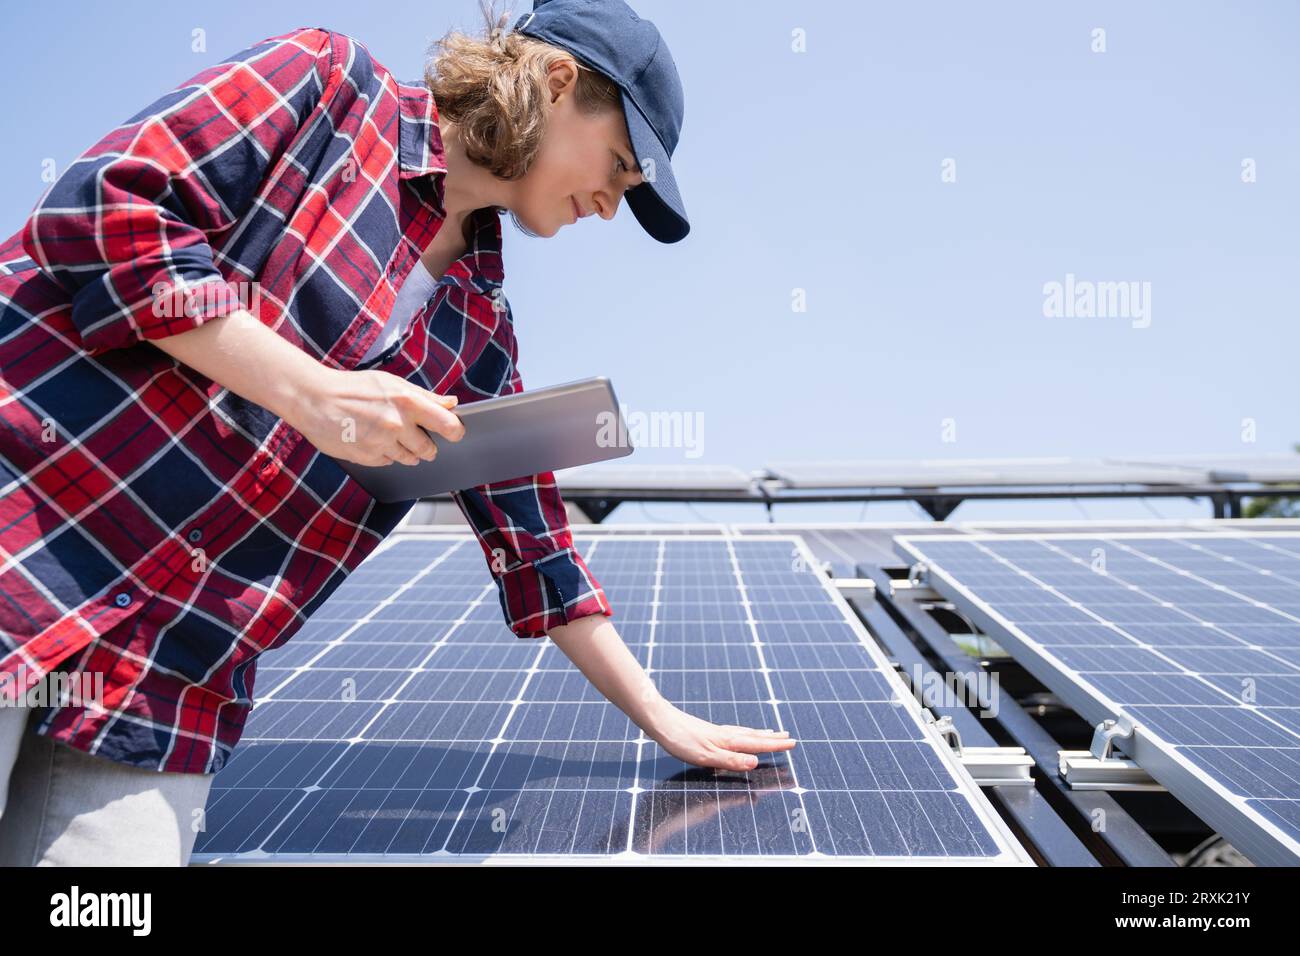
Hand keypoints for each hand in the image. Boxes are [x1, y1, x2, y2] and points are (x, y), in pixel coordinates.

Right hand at [287, 366, 464, 465]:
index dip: (455, 431)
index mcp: (407, 402)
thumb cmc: (354, 387)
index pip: (448, 425)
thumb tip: (452, 404)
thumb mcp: (392, 383)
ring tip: (388, 434)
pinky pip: (387, 462)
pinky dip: (384, 454)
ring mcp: (382, 443)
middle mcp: (397, 424)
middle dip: (427, 446)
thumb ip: (425, 396)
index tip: (454, 433)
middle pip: (429, 449)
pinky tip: (372, 439)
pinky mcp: (367, 457)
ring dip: (405, 451)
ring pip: (409, 459)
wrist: (314, 399)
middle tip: (414, 435)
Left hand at [646, 703, 796, 771]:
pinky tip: (737, 734)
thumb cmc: (680, 741)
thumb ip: (731, 761)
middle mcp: (725, 734)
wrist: (660, 721)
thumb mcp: (706, 756)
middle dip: (771, 738)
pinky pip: (733, 732)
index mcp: (728, 742)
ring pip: (744, 732)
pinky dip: (743, 732)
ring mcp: (716, 731)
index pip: (757, 745)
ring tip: (770, 732)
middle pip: (753, 736)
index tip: (792, 743)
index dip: (775, 746)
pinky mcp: (707, 731)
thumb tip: (755, 763)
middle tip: (788, 736)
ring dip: (759, 734)